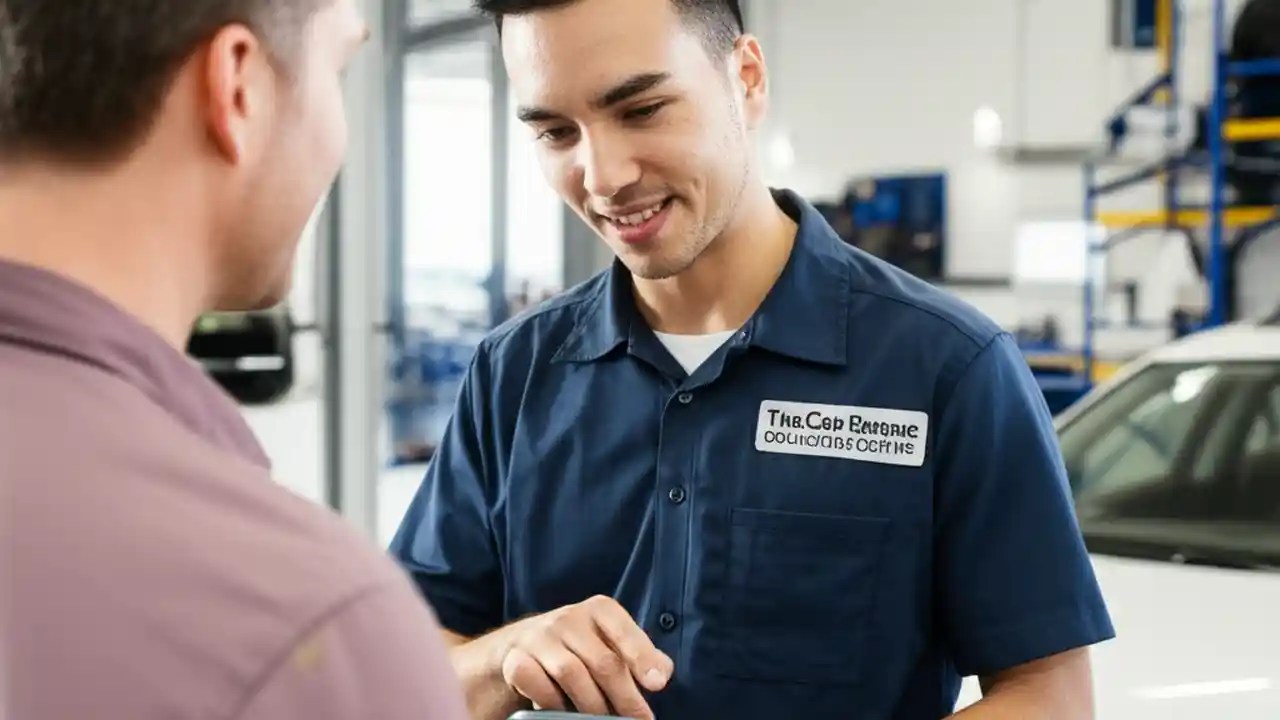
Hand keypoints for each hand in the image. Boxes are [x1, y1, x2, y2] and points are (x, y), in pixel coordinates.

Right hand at [500, 595, 673, 718]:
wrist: (519, 648)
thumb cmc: (578, 648)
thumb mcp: (609, 643)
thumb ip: (638, 655)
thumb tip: (662, 672)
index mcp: (599, 610)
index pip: (624, 631)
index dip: (642, 657)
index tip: (657, 684)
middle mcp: (569, 618)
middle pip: (603, 661)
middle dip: (624, 697)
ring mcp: (539, 637)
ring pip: (570, 673)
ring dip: (590, 704)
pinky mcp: (515, 658)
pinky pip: (534, 682)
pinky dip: (550, 701)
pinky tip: (561, 710)